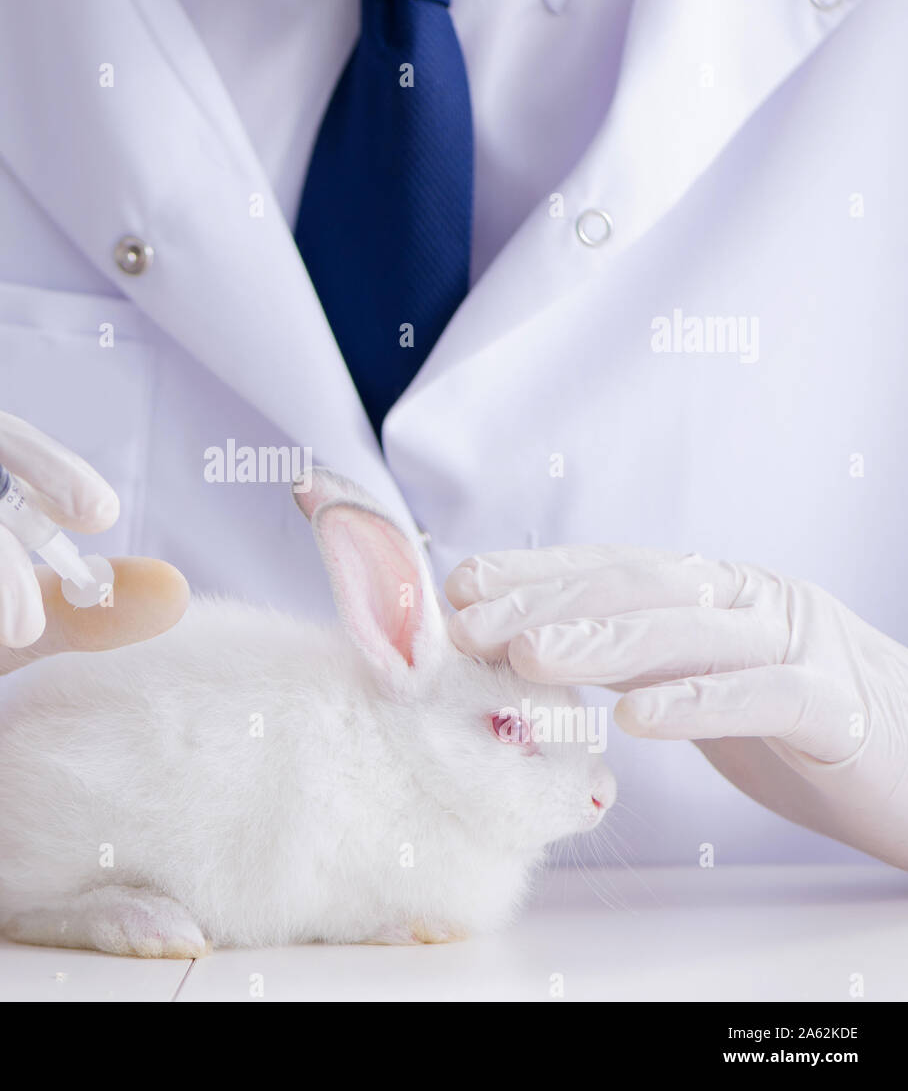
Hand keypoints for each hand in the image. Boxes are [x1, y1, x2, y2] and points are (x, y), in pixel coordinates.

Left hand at [445, 545, 907, 868]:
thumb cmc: (796, 729)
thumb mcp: (700, 683)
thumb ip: (634, 661)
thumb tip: (529, 651)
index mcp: (714, 591)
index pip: (610, 570)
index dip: (534, 574)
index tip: (460, 587)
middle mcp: (750, 600)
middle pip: (637, 589)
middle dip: (545, 603)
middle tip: (470, 626)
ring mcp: (797, 644)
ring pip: (689, 631)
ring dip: (600, 641)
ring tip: (530, 657)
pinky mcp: (839, 706)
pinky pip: (765, 697)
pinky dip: (699, 704)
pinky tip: (638, 720)